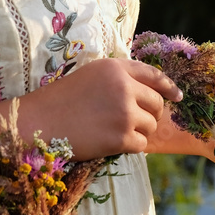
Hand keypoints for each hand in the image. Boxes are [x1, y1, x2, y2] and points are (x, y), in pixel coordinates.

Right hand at [35, 57, 182, 159]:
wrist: (38, 123)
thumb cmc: (60, 100)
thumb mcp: (91, 75)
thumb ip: (119, 78)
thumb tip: (151, 92)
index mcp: (116, 68)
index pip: (154, 76)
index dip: (168, 87)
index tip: (177, 96)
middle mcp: (124, 87)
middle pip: (157, 104)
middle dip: (151, 114)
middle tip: (135, 121)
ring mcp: (124, 113)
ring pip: (150, 126)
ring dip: (139, 132)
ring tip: (115, 131)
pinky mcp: (120, 137)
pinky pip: (141, 144)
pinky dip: (131, 146)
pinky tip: (113, 143)